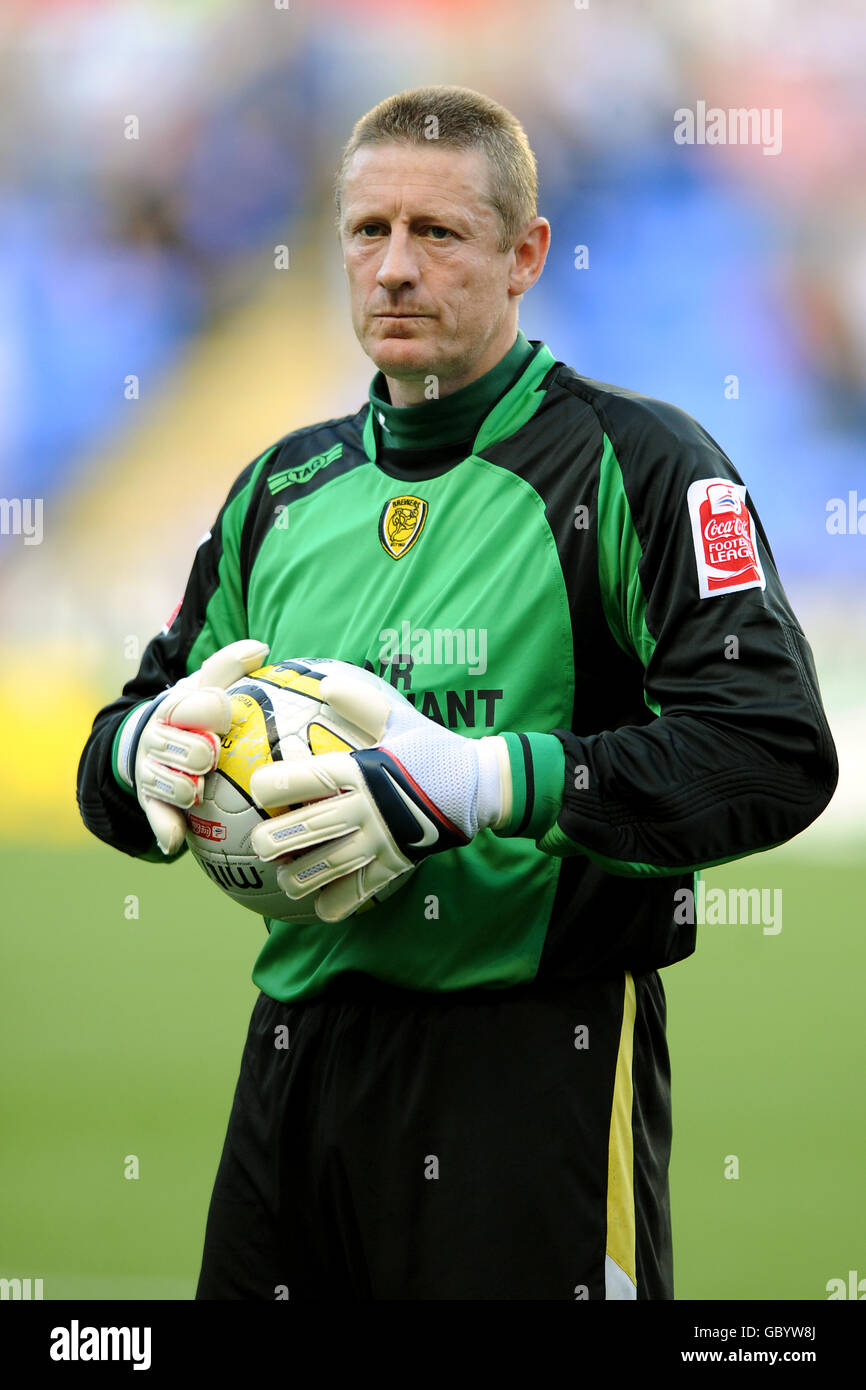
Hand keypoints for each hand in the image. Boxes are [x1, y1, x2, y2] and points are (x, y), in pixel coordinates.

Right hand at [116, 638, 269, 854]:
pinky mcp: (147, 798)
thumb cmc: (193, 711)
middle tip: (213, 757)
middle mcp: (158, 737)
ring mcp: (150, 769)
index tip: (224, 714)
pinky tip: (176, 839)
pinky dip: (166, 828)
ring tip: (201, 789)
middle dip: (205, 754)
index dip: (216, 711)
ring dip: (191, 790)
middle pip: (193, 751)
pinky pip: (157, 816)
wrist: (148, 737)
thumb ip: (230, 665)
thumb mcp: (207, 685)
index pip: (202, 706)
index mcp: (176, 706)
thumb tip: (261, 647)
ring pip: (177, 785)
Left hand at [249, 667, 511, 921]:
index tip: (258, 789)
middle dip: (276, 839)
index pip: (309, 778)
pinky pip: (362, 891)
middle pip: (311, 827)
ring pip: (330, 865)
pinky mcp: (397, 863)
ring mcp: (382, 839)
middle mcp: (368, 807)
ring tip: (284, 878)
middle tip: (258, 845)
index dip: (276, 785)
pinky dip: (338, 902)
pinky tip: (320, 907)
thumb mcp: (399, 719)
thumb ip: (361, 703)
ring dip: (300, 877)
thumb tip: (325, 682)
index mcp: (362, 770)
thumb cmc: (431, 749)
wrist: (477, 785)